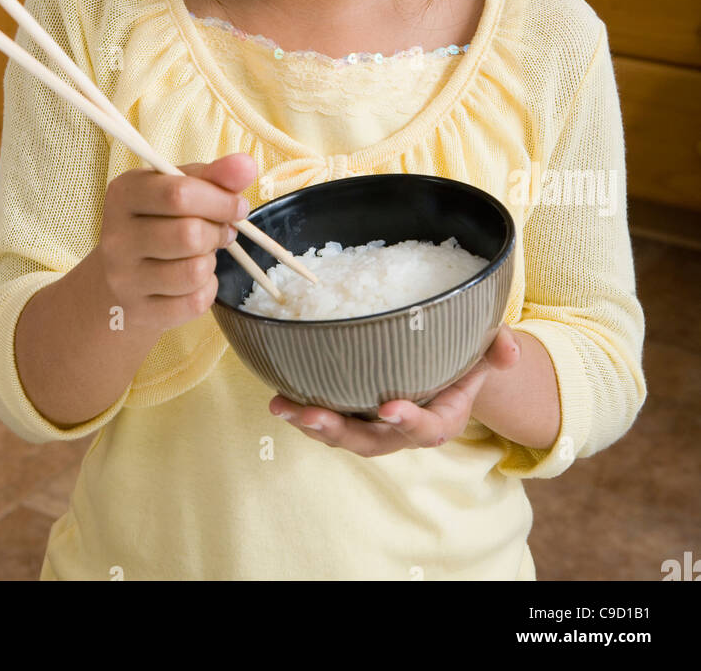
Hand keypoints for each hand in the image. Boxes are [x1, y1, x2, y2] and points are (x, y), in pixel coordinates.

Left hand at [268, 324, 521, 456]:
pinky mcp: (354, 414)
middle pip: (370, 441)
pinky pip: (329, 419)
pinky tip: (279, 394)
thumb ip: (498, 348)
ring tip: (281, 407)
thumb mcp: (487, 352)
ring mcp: (375, 426)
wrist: (449, 371)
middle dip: (339, 431)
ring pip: (342, 434)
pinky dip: (304, 410)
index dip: (408, 421)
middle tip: (310, 415)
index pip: (426, 429)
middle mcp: (403, 430)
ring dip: (311, 423)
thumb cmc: (466, 359)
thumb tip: (509, 347)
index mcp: (440, 419)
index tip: (389, 407)